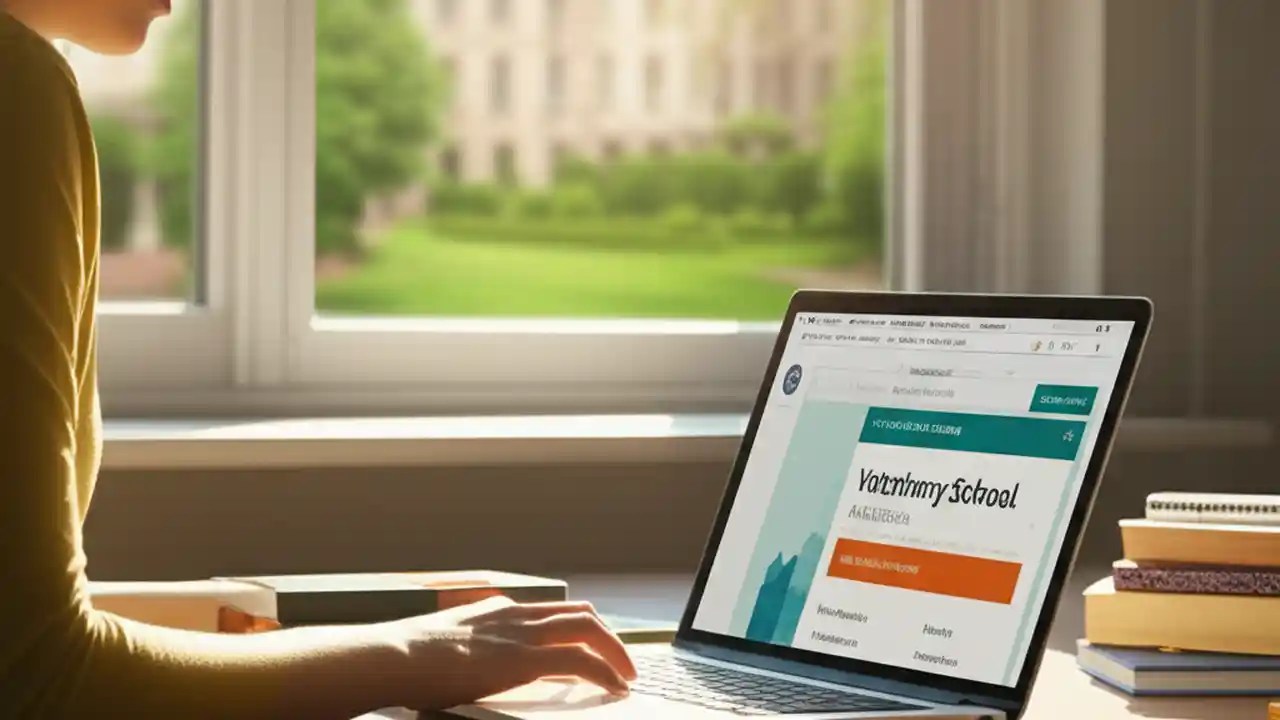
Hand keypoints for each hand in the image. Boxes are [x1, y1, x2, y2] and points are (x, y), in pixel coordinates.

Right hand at [381, 596, 638, 711]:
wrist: (391, 657)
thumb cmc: (405, 661)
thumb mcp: (445, 646)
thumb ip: (469, 651)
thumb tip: (471, 671)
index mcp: (497, 611)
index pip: (552, 613)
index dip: (580, 629)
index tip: (593, 647)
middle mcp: (515, 614)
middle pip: (580, 614)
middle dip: (607, 637)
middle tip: (621, 662)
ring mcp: (521, 634)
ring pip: (589, 630)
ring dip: (615, 653)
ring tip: (626, 676)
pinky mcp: (523, 659)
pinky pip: (581, 661)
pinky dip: (605, 672)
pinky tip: (614, 688)